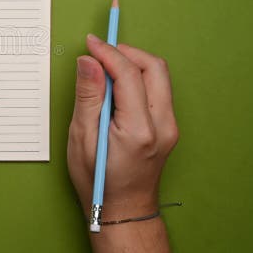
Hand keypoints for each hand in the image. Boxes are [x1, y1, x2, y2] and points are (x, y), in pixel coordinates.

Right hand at [67, 34, 178, 219]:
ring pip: (159, 76)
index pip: (129, 74)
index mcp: (139, 130)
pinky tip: (117, 86)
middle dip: (126, 52)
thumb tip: (89, 61)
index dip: (108, 52)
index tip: (91, 42)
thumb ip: (88, 96)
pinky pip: (157, 90)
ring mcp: (170, 126)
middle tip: (100, 51)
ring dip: (133, 63)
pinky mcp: (169, 127)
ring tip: (106, 67)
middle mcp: (162, 125)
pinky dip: (138, 78)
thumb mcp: (82, 138)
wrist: (124, 210)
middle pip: (154, 68)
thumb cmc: (98, 180)